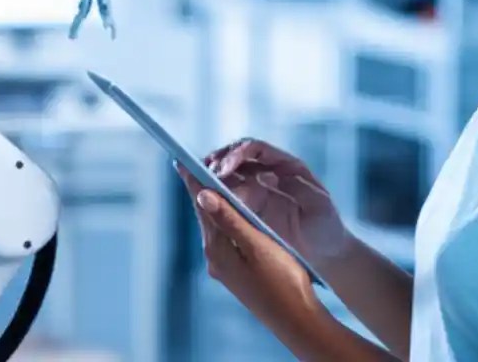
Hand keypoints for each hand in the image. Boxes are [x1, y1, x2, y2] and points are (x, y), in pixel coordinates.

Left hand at [180, 173, 327, 337]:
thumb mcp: (257, 245)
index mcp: (218, 248)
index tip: (181, 160)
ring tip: (212, 180)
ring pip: (216, 224)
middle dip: (201, 189)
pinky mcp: (235, 270)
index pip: (202, 206)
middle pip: (205, 214)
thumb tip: (203, 195)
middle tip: (195, 164)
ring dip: (216, 202)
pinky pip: (226, 235)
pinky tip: (233, 211)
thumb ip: (230, 219)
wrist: (296, 317)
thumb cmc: (282, 280)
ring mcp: (224, 265)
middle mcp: (215, 257)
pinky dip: (227, 217)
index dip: (193, 181)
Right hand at [201, 138, 351, 266]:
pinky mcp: (247, 210)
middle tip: (202, 175)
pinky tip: (201, 204)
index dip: (237, 154)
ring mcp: (255, 190)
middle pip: (234, 157)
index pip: (255, 149)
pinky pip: (225, 199)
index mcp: (285, 166)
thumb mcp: (321, 207)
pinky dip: (212, 198)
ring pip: (226, 176)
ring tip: (195, 186)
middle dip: (216, 162)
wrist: (325, 251)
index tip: (223, 168)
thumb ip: (301, 190)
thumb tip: (272, 178)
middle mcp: (267, 173)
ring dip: (209, 177)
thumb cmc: (326, 226)